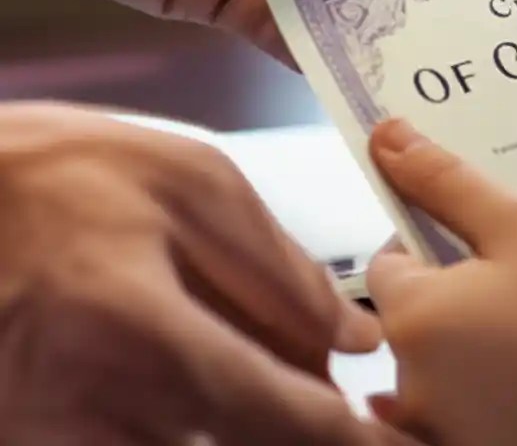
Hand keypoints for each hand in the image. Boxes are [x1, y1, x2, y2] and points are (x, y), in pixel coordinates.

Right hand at [0, 103, 397, 443]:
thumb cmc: (52, 175)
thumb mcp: (186, 182)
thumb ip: (279, 268)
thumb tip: (356, 336)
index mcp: (140, 328)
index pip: (282, 418)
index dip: (355, 439)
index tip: (398, 440)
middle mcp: (95, 405)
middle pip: (250, 445)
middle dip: (303, 421)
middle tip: (326, 377)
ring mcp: (59, 434)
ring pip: (198, 444)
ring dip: (243, 414)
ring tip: (236, 347)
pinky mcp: (41, 440)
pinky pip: (147, 439)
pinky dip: (194, 415)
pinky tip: (191, 364)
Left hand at [363, 120, 516, 445]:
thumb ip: (448, 182)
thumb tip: (386, 138)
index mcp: (413, 320)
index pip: (388, 262)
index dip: (435, 238)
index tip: (491, 236)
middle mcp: (413, 385)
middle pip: (419, 314)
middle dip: (463, 289)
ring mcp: (446, 426)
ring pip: (449, 360)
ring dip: (482, 338)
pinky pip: (475, 402)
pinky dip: (501, 383)